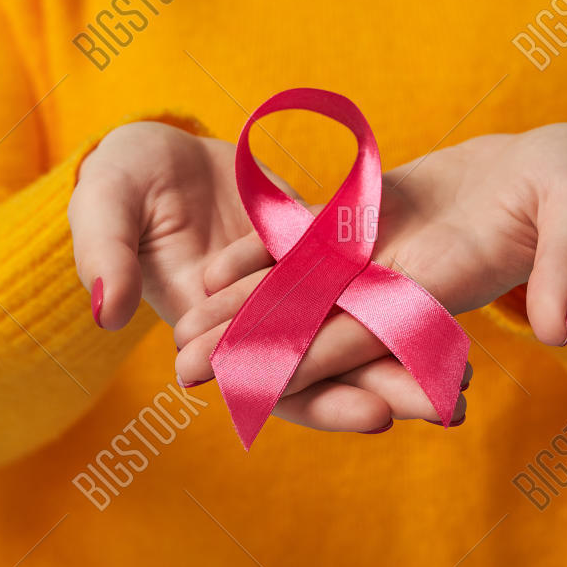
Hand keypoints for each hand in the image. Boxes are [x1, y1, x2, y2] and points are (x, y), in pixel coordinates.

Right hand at [70, 121, 460, 431]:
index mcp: (204, 324)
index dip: (316, 399)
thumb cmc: (114, 178)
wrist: (146, 149)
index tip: (373, 417)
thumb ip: (104, 255)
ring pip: (350, 326)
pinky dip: (400, 294)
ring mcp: (286, 286)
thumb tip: (108, 312)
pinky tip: (452, 304)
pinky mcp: (312, 249)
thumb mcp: (101, 207)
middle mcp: (253, 319)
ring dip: (402, 351)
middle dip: (384, 388)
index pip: (264, 375)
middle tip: (450, 407)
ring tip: (465, 371)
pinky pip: (362, 276)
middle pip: (324, 365)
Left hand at [175, 123, 566, 428]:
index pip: (364, 335)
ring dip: (236, 315)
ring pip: (294, 292)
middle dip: (248, 351)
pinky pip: (300, 246)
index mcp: (441, 293)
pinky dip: (256, 258)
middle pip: (311, 325)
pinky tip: (206, 272)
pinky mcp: (364, 227)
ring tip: (177, 335)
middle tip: (181, 374)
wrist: (559, 174)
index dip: (308, 360)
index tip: (251, 385)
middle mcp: (395, 289)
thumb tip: (565, 330)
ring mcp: (375, 261)